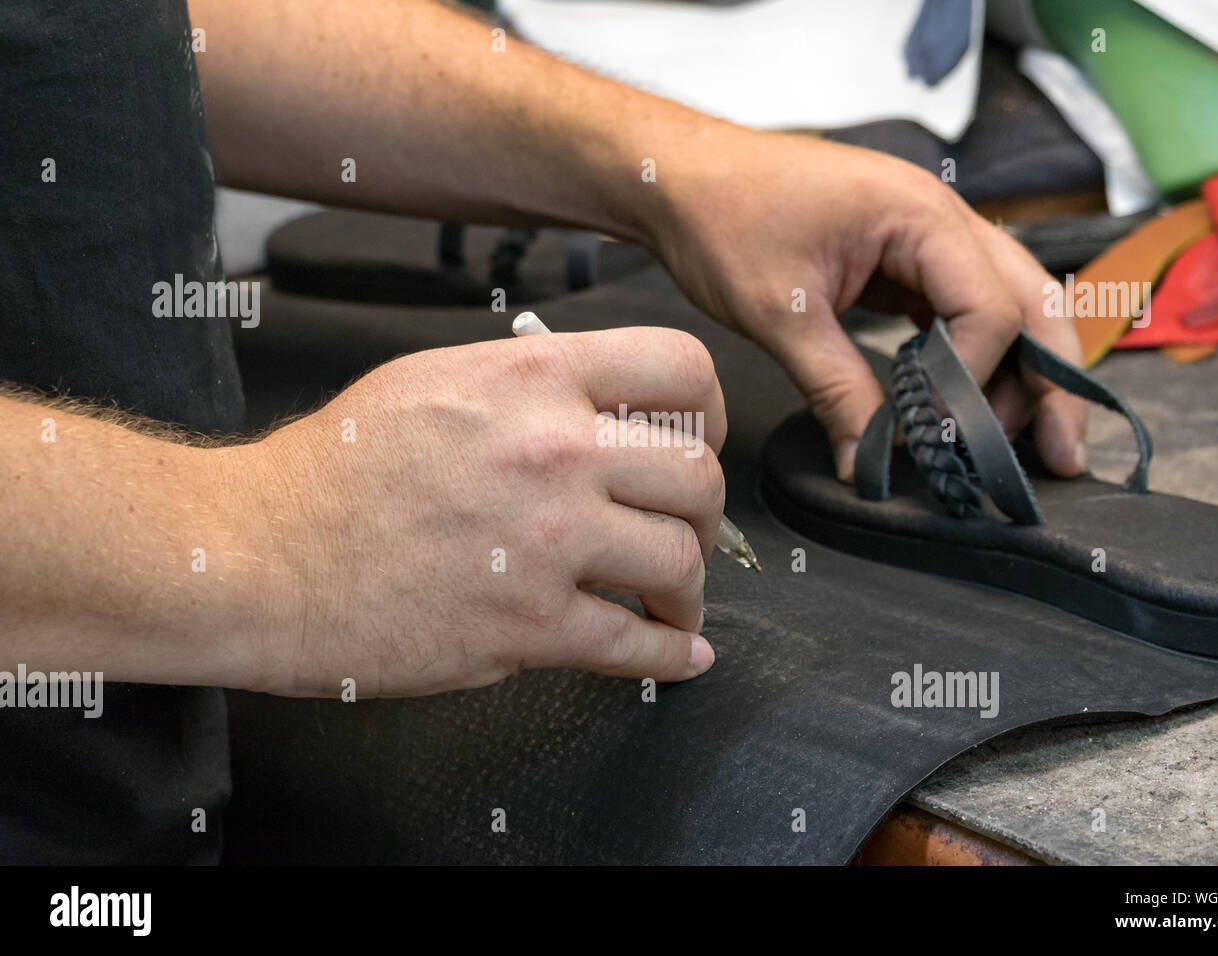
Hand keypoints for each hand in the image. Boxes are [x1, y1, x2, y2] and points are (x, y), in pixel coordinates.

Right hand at [224, 328, 726, 696]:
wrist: (255, 553)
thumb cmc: (332, 470)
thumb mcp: (437, 382)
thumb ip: (528, 388)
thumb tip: (595, 409)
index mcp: (532, 379)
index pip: (679, 369)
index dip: (709, 411)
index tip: (700, 441)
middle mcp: (552, 450)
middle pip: (698, 474)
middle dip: (704, 512)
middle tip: (685, 531)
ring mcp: (546, 540)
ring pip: (680, 560)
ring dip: (689, 590)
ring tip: (673, 602)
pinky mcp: (527, 626)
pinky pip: (636, 645)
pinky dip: (671, 656)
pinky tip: (678, 654)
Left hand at [648, 128, 1088, 482]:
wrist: (681, 178)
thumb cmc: (724, 218)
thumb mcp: (780, 314)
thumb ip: (836, 389)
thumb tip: (871, 461)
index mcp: (922, 215)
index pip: (990, 310)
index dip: (974, 384)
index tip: (940, 437)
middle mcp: (942, 218)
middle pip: (1031, 301)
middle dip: (1051, 380)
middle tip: (1063, 453)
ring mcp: (927, 237)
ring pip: (1006, 306)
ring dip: (1019, 372)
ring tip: (1025, 441)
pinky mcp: (903, 259)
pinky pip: (960, 310)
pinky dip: (972, 358)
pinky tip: (966, 404)